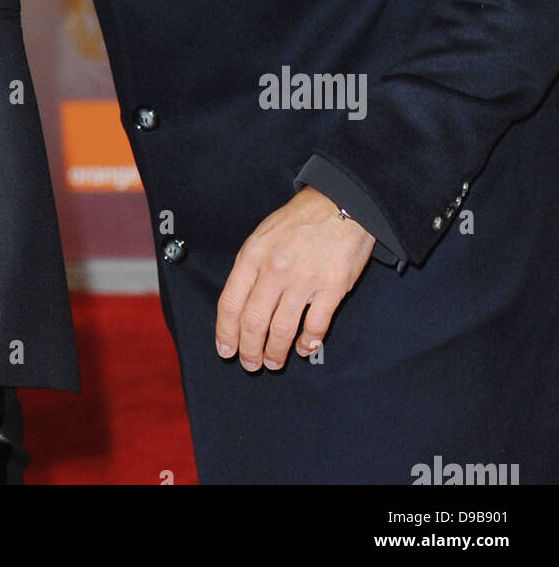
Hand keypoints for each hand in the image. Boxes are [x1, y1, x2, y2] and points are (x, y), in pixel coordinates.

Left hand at [215, 187, 373, 370]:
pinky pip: (316, 326)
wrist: (340, 202)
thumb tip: (239, 303)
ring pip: (282, 329)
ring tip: (273, 362)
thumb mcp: (262, 235)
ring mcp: (304, 280)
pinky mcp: (332, 287)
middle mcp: (275, 269)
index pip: (230, 303)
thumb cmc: (299, 220)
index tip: (226, 349)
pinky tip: (304, 349)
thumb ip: (250, 267)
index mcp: (253, 255)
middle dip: (249, 349)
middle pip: (254, 322)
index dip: (226, 332)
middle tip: (250, 363)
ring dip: (276, 352)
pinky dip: (308, 343)